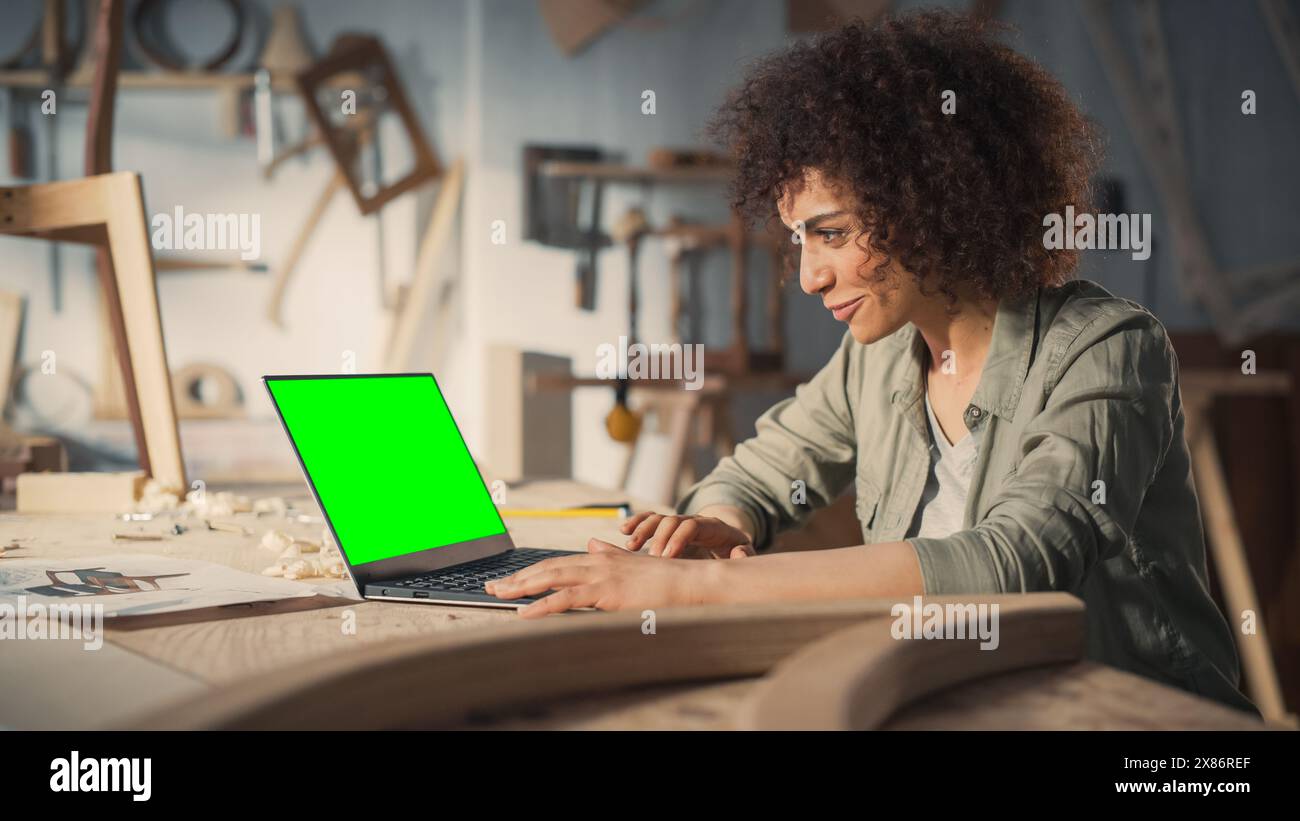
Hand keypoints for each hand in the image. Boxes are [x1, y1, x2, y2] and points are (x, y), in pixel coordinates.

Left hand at [484, 538, 715, 616]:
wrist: (688, 582)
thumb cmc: (664, 579)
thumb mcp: (631, 565)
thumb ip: (609, 555)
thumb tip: (591, 544)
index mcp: (600, 557)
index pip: (558, 563)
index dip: (532, 571)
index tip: (510, 579)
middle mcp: (596, 561)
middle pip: (548, 567)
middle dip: (518, 577)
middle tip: (492, 586)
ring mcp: (600, 574)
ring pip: (551, 578)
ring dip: (522, 587)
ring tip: (499, 594)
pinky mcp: (605, 591)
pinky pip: (566, 598)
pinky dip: (542, 605)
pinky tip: (525, 612)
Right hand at [619, 512, 755, 558]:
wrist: (726, 540)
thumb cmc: (733, 551)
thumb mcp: (743, 552)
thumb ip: (745, 555)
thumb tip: (739, 552)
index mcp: (711, 527)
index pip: (692, 526)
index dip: (678, 539)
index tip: (667, 557)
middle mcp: (691, 521)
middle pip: (671, 520)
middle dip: (659, 538)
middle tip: (652, 558)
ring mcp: (678, 523)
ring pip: (657, 519)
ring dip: (642, 530)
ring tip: (630, 546)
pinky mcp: (667, 528)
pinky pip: (649, 520)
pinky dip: (636, 523)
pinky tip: (624, 530)